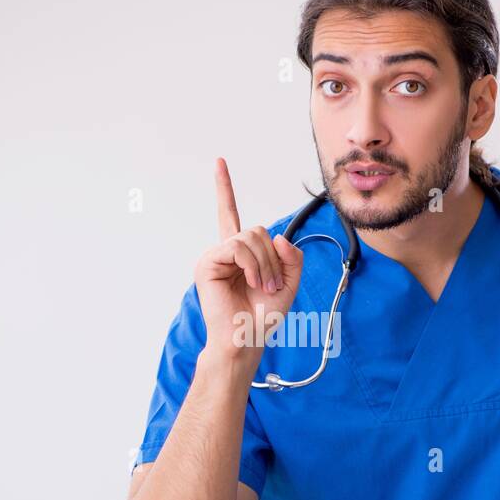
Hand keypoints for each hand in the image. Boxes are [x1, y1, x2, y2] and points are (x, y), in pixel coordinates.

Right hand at [193, 158, 303, 365]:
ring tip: (262, 286)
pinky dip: (252, 264)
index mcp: (240, 254)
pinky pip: (237, 247)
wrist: (246, 338)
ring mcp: (214, 256)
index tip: (219, 162)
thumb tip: (277, 238)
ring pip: (250, 237)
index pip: (231, 214)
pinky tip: (252, 281)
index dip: (224, 188)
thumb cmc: (263, 316)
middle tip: (270, 283)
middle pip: (257, 230)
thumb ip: (292, 257)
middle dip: (272, 257)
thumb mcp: (289, 283)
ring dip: (265, 263)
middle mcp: (225, 251)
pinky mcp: (207, 263)